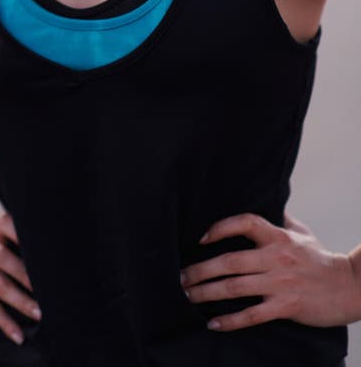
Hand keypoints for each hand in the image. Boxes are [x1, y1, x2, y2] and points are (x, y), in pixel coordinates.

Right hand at [0, 211, 40, 345]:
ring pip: (0, 286)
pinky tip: (19, 336)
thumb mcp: (4, 236)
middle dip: (26, 276)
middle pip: (4, 259)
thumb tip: (59, 259)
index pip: (12, 226)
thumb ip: (25, 241)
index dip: (25, 236)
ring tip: (39, 314)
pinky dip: (5, 323)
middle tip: (47, 291)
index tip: (46, 251)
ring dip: (21, 302)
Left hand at [179, 211, 359, 331]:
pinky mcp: (286, 307)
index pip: (244, 222)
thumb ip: (280, 219)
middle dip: (201, 269)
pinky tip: (214, 324)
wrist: (349, 287)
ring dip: (207, 292)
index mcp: (278, 236)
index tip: (201, 238)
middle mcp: (276, 257)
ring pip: (235, 287)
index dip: (220, 227)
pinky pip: (252, 314)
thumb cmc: (322, 259)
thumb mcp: (302, 233)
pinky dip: (231, 321)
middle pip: (230, 260)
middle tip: (181, 276)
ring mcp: (280, 283)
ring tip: (189, 296)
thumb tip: (266, 202)